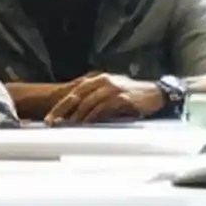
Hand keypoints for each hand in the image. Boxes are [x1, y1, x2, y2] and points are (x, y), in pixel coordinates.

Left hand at [44, 73, 160, 124]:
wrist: (155, 94)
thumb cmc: (132, 96)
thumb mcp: (111, 93)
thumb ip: (94, 99)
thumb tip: (75, 113)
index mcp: (98, 78)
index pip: (74, 90)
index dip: (60, 104)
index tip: (49, 117)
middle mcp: (104, 81)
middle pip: (77, 95)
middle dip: (62, 110)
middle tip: (52, 122)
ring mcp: (113, 88)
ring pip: (88, 102)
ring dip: (75, 116)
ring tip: (66, 127)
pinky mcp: (122, 98)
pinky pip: (103, 108)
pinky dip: (92, 117)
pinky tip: (85, 125)